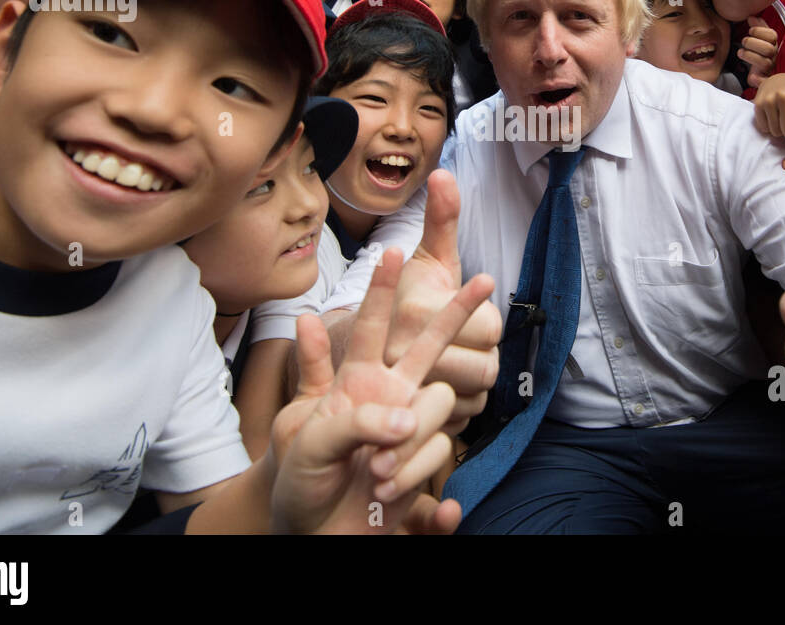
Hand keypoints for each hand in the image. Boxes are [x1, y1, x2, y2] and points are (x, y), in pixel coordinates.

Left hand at [268, 251, 492, 533]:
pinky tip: (404, 503)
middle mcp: (388, 397)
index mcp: (354, 381)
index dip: (382, 291)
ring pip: (437, 409)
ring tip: (374, 479)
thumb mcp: (304, 438)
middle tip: (483, 280)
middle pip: (430, 345)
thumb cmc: (300, 478)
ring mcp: (409, 430)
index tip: (395, 251)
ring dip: (409, 449)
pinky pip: (442, 461)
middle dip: (455, 312)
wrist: (311, 533)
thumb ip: (350, 417)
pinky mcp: (423, 468)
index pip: (373, 327)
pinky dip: (420, 487)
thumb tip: (402, 417)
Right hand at [383, 170, 502, 435]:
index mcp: (412, 314)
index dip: (485, 320)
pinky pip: (462, 422)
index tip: (472, 313)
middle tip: (466, 344)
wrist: (349, 360)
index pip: (488, 327)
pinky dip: (459, 409)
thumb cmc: (399, 306)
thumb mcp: (425, 261)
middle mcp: (401, 357)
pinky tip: (445, 390)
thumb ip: (440, 220)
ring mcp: (401, 397)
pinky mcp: (405, 430)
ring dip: (472, 384)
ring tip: (455, 365)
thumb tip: (444, 174)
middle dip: (481, 354)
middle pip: (487, 368)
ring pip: (477, 398)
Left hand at [737, 20, 777, 86]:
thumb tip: (751, 17)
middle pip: (768, 49)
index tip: (750, 30)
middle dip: (753, 43)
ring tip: (740, 52)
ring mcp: (769, 68)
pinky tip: (752, 76)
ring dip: (751, 56)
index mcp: (772, 44)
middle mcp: (773, 56)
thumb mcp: (760, 39)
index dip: (761, 31)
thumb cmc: (760, 54)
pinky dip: (758, 79)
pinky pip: (764, 81)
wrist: (762, 75)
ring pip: (765, 63)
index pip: (772, 36)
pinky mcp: (764, 80)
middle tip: (744, 41)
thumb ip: (758, 28)